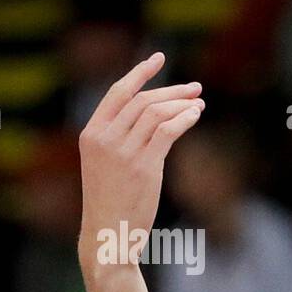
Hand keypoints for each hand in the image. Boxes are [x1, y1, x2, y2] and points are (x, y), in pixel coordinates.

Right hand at [77, 53, 203, 271]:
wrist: (108, 233)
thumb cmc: (111, 202)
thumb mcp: (107, 165)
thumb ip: (124, 139)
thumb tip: (158, 120)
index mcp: (91, 134)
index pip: (117, 93)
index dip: (139, 73)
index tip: (159, 58)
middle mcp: (104, 138)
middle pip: (142, 100)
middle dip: (171, 90)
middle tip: (195, 88)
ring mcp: (123, 151)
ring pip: (156, 113)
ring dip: (182, 105)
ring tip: (199, 104)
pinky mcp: (144, 166)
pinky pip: (167, 132)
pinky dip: (184, 119)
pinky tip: (195, 116)